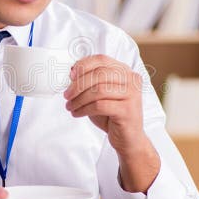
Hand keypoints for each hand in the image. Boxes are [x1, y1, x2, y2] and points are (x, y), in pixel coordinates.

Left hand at [64, 55, 160, 191]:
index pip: (101, 59)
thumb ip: (90, 81)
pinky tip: (77, 114)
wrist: (128, 139)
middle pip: (99, 74)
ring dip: (79, 99)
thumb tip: (72, 71)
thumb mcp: (99, 94)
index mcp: (125, 71)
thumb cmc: (112, 114)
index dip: (83, 65)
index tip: (70, 76)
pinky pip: (100, 105)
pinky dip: (84, 109)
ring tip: (70, 106)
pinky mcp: (128, 110)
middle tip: (67, 95)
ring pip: (98, 90)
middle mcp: (131, 80)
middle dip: (78, 85)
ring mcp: (132, 94)